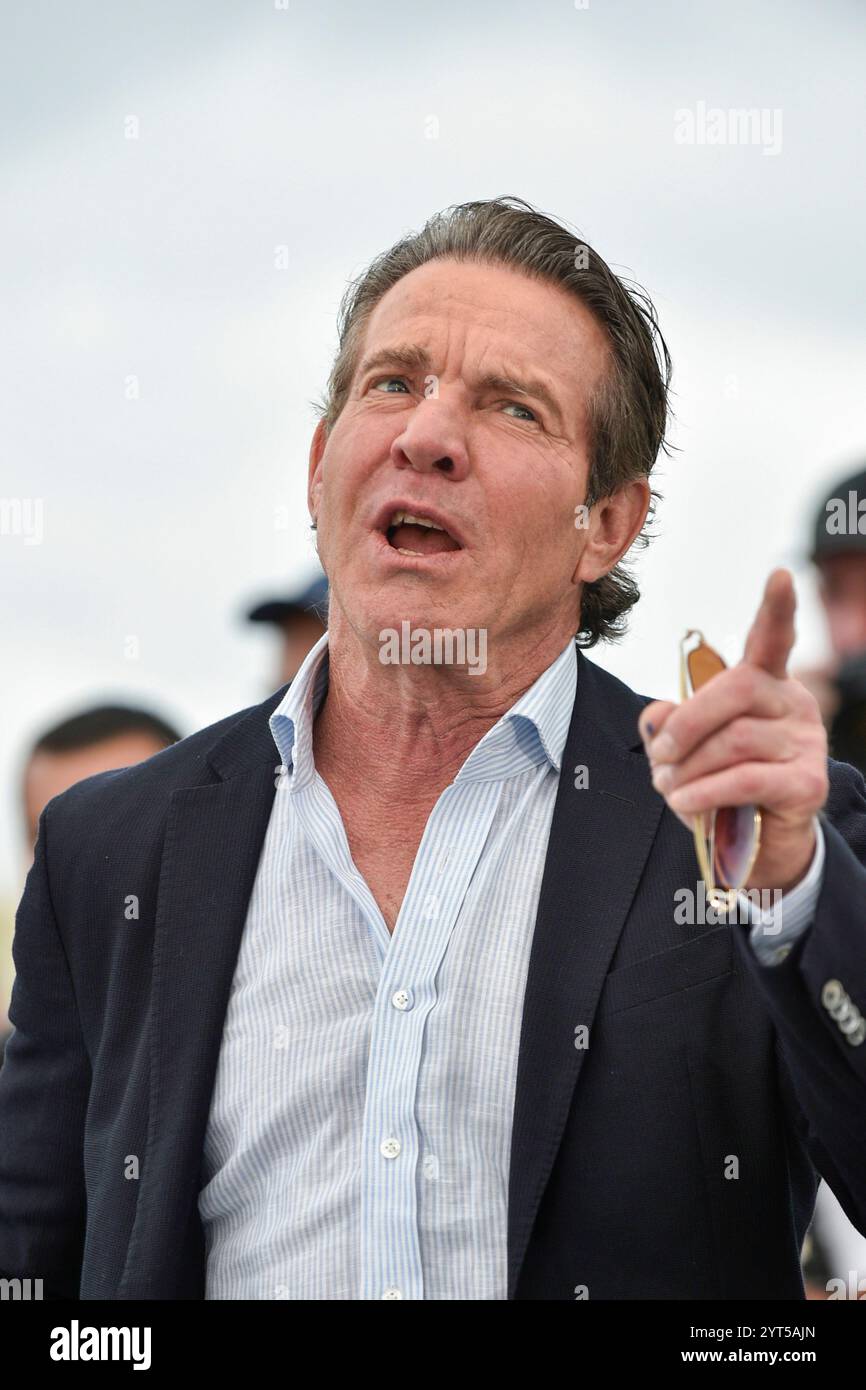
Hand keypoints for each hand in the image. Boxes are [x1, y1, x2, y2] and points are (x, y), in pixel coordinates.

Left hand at [639, 569, 828, 893]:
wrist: (759, 842)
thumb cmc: (719, 781)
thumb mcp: (685, 749)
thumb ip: (667, 725)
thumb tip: (655, 717)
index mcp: (765, 682)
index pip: (773, 638)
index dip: (777, 608)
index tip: (781, 575)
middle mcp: (793, 703)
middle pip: (735, 690)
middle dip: (685, 724)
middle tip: (658, 755)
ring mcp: (806, 742)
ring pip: (735, 740)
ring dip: (688, 769)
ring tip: (668, 788)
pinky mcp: (808, 783)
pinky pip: (745, 779)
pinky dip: (704, 793)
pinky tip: (683, 804)